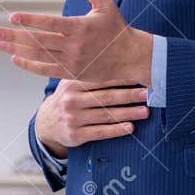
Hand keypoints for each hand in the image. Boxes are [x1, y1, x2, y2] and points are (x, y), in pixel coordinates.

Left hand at [0, 0, 152, 83]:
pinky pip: (46, 70)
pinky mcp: (72, 72)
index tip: (13, 16)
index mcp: (80, 27)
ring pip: (39, 55)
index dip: (30, 20)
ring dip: (16, 49)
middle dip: (14, 36)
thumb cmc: (117, 28)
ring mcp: (72, 60)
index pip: (50, 23)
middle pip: (38, 41)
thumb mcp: (106, 5)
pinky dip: (29, 64)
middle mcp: (74, 45)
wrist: (130, 57)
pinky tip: (15, 58)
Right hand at [34, 80, 151, 156]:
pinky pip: (100, 132)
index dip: (122, 78)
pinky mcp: (75, 135)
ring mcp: (73, 118)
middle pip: (106, 97)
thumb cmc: (67, 98)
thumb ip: (89, 72)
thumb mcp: (70, 82)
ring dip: (128, 113)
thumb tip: (119, 59)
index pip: (101, 79)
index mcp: (72, 83)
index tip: (139, 76)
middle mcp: (71, 100)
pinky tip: (130, 127)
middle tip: (148, 93)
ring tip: (145, 111)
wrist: (46, 123)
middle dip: (129, 95)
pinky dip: (116, 130)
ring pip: (106, 115)